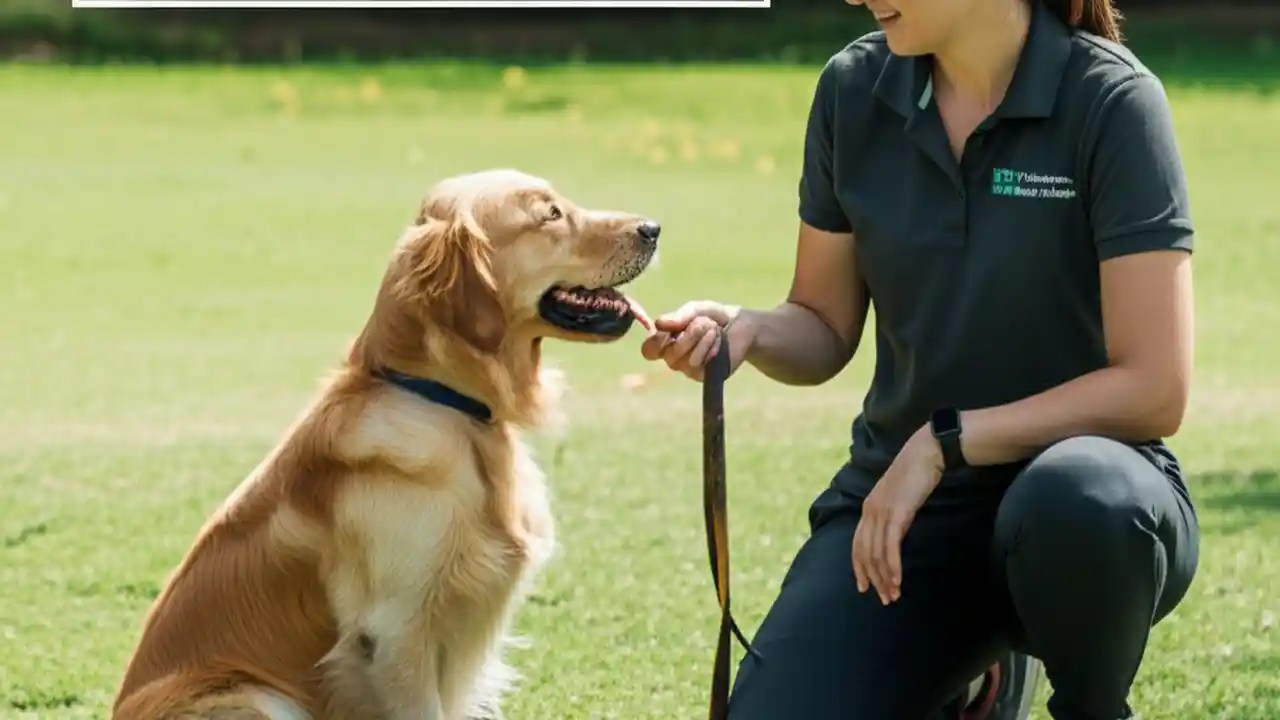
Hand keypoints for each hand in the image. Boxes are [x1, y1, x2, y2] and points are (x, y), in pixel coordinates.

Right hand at [639, 300, 754, 381]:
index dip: (656, 341)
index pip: (649, 350)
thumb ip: (679, 315)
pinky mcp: (705, 376)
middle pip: (669, 355)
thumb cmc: (714, 317)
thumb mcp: (697, 309)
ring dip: (702, 340)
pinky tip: (719, 342)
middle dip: (688, 335)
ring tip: (714, 330)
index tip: (667, 329)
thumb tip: (659, 323)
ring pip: (685, 361)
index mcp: (667, 342)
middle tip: (703, 323)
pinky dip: (710, 349)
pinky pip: (700, 366)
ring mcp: (689, 369)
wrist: (742, 326)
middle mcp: (674, 358)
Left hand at [851, 424, 944, 604]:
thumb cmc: (916, 476)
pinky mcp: (897, 513)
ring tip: (893, 595)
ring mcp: (881, 512)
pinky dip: (893, 566)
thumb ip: (894, 517)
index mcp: (868, 509)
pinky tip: (898, 580)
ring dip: (885, 578)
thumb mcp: (899, 499)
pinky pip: (890, 546)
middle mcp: (870, 512)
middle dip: (874, 579)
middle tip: (884, 599)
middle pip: (865, 554)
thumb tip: (895, 535)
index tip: (864, 587)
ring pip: (876, 554)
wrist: (926, 453)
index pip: (857, 545)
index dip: (859, 568)